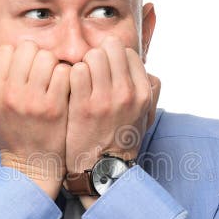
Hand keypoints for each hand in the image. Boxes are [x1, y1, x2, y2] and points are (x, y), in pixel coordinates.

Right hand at [0, 40, 70, 198]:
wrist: (31, 167)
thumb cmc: (10, 136)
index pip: (6, 51)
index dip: (18, 57)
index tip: (25, 70)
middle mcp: (10, 94)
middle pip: (28, 48)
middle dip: (37, 57)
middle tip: (42, 73)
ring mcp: (33, 100)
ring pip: (47, 57)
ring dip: (53, 65)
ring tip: (53, 80)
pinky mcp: (55, 107)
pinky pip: (64, 72)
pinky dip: (67, 77)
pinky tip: (64, 88)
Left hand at [65, 38, 160, 175]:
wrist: (103, 170)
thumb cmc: (121, 139)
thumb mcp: (144, 114)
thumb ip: (147, 89)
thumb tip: (145, 69)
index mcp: (143, 93)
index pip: (128, 52)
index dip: (114, 57)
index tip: (107, 71)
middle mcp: (128, 93)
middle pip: (111, 48)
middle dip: (99, 56)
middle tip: (92, 73)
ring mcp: (105, 99)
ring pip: (93, 55)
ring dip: (84, 65)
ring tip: (81, 81)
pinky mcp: (83, 106)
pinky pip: (77, 71)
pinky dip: (71, 76)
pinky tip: (71, 89)